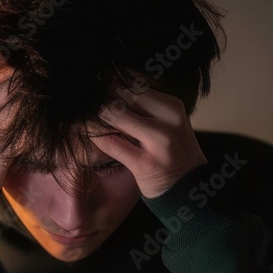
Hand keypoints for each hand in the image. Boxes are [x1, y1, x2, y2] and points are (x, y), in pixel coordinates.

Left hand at [89, 87, 206, 198]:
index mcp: (172, 106)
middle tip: (85, 100)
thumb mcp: (168, 123)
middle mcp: (168, 120)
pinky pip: (110, 143)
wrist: (190, 190)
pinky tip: (87, 134)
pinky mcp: (144, 164)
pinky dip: (95, 136)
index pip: (134, 82)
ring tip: (83, 115)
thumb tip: (109, 86)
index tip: (96, 84)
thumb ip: (144, 106)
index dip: (110, 82)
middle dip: (101, 97)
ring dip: (95, 115)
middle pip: (123, 95)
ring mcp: (158, 141)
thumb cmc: (172, 154)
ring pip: (115, 115)